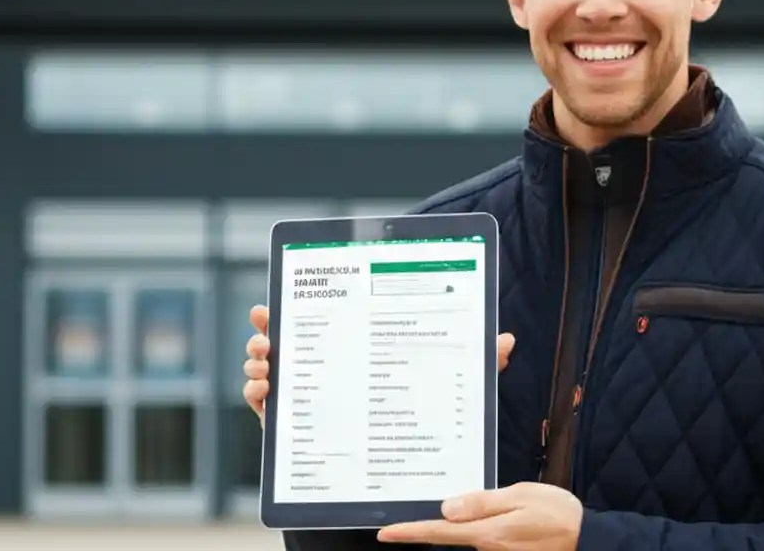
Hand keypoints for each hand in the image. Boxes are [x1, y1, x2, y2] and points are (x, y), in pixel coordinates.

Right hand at [242, 304, 516, 425]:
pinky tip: (266, 390)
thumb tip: (506, 341)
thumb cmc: (422, 413)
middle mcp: (325, 363)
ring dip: (259, 359)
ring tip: (266, 362)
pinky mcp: (292, 421)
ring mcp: (305, 391)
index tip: (284, 294)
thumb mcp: (450, 386)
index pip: (326, 314)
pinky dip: (257, 392)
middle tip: (266, 327)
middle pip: (287, 334)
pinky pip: (264, 402)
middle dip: (268, 327)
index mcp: (356, 345)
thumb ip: (475, 363)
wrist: (397, 469)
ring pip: (269, 365)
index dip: (299, 299)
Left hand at [376, 482, 582, 550]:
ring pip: (472, 537)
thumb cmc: (558, 514)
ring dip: (471, 523)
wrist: (589, 540)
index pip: (438, 533)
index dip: (410, 532)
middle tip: (450, 508)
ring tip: (493, 510)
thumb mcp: (520, 496)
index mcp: (488, 533)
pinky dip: (486, 528)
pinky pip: (488, 542)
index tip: (386, 532)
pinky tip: (502, 518)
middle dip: (444, 522)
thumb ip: (481, 502)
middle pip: (454, 535)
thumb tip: (446, 508)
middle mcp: (489, 549)